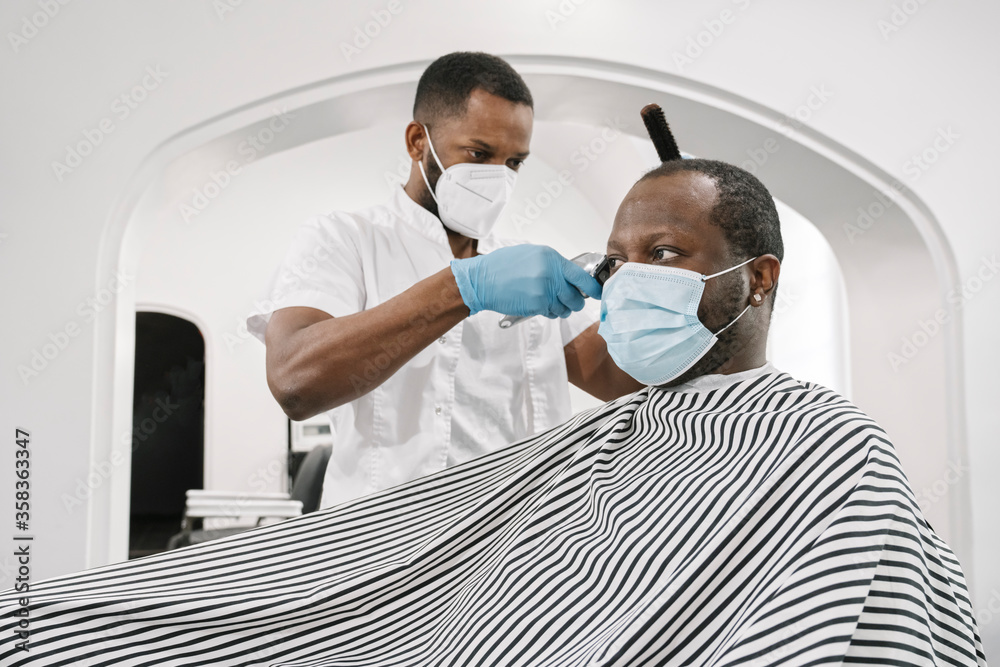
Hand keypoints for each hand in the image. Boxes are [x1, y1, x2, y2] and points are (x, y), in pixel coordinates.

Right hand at [450, 244, 601, 316]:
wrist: (482, 281)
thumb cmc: (501, 266)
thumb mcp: (531, 254)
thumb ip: (552, 264)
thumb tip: (568, 275)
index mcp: (551, 258)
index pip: (581, 276)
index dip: (593, 287)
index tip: (597, 292)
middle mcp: (551, 273)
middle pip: (576, 297)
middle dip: (575, 302)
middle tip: (569, 300)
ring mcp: (544, 291)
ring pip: (565, 308)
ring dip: (561, 309)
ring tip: (550, 302)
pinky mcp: (536, 305)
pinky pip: (551, 313)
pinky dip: (548, 312)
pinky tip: (539, 305)